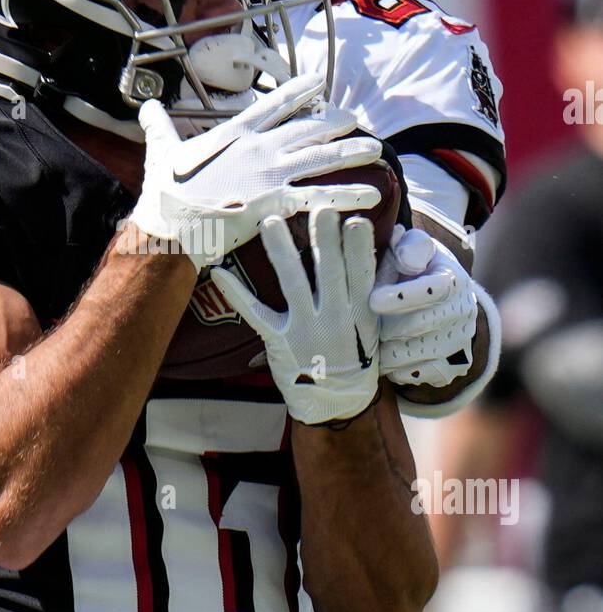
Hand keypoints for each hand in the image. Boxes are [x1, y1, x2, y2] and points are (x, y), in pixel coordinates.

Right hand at [128, 73, 383, 272]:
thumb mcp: (160, 150)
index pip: (274, 103)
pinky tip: (372, 196)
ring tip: (377, 150)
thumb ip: (158, 126)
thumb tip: (144, 106)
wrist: (169, 225)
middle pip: (308, 129)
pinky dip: (348, 196)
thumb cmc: (164, 191)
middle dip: (335, 123)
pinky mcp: (276, 202)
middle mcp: (259, 148)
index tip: (319, 80)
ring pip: (321, 158)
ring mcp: (270, 174)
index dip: (299, 90)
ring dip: (352, 153)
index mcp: (236, 132)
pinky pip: (321, 197)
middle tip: (356, 120)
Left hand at [212, 210, 379, 423]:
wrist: (338, 401)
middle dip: (324, 241)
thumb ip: (377, 283)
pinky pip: (256, 314)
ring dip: (281, 252)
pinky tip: (221, 273)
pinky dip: (237, 294)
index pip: (361, 273)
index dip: (358, 248)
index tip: (355, 220)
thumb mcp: (374, 321)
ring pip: (293, 284)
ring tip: (270, 222)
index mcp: (360, 310)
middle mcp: (334, 317)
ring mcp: (306, 328)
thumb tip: (391, 241)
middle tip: (319, 210)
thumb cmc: (355, 352)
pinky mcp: (280, 340)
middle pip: (329, 272)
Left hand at [369, 226, 476, 388]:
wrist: (446, 304)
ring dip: (386, 350)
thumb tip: (406, 258)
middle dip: (386, 326)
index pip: (433, 289)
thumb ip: (408, 248)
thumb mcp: (415, 250)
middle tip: (365, 325)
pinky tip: (385, 357)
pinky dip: (396, 369)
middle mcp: (462, 311)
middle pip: (418, 326)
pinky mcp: (452, 366)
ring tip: (371, 342)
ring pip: (413, 354)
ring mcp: (459, 341)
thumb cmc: (418, 271)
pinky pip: (416, 375)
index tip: (373, 300)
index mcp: (453, 280)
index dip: (402, 297)